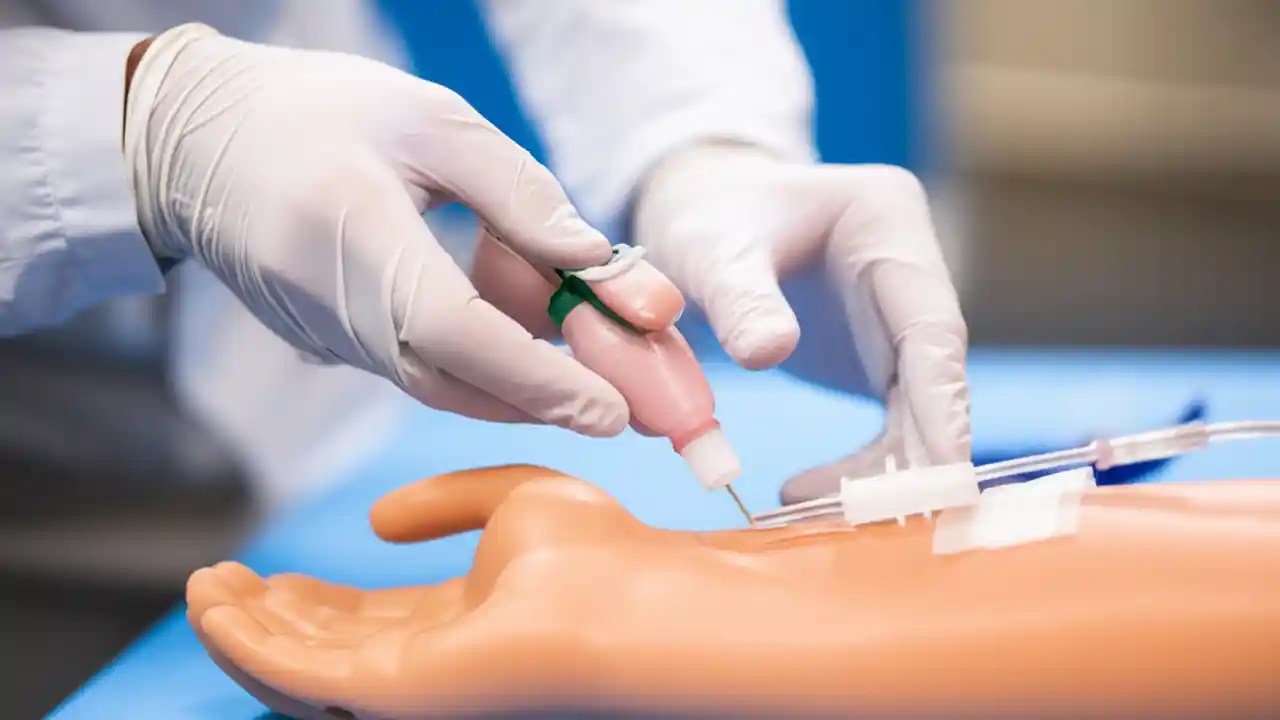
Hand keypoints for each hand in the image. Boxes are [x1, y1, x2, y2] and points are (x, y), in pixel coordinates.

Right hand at [123, 24, 627, 436]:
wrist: (194, 141)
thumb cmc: (316, 112)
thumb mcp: (429, 121)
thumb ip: (518, 193)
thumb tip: (593, 261)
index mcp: (356, 237)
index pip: (458, 333)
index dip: (538, 379)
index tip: (612, 412)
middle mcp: (336, 310)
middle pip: (458, 381)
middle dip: (551, 399)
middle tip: (634, 406)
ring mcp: (326, 339)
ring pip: (443, 382)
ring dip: (522, 380)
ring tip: (594, 356)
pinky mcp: (328, 346)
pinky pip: (418, 366)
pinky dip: (481, 359)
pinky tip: (523, 325)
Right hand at [186, 466, 645, 717]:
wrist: (630, 595)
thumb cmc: (598, 552)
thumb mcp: (512, 501)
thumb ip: (445, 504)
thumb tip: (378, 522)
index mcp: (457, 620)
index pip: (364, 619)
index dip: (309, 600)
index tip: (265, 571)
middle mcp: (428, 659)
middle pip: (325, 647)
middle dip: (267, 616)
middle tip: (216, 579)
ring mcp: (409, 683)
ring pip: (302, 671)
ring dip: (244, 632)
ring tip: (204, 589)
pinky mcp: (393, 692)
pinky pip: (299, 680)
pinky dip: (251, 647)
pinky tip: (219, 608)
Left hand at [634, 145, 970, 501]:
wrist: (697, 212)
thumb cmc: (707, 214)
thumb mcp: (713, 248)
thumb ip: (741, 296)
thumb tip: (767, 354)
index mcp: (889, 222)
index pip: (933, 322)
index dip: (943, 400)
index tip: (946, 468)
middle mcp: (909, 273)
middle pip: (935, 375)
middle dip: (918, 452)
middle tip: (884, 517)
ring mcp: (898, 318)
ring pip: (916, 411)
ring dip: (883, 471)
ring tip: (817, 511)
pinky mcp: (877, 358)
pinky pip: (886, 425)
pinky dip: (856, 467)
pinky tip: (808, 496)